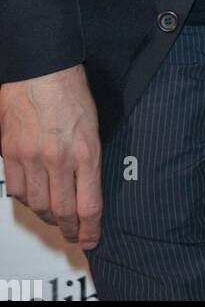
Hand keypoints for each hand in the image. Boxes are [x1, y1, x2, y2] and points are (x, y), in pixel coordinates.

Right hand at [0, 64, 101, 247]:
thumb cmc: (69, 90)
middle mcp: (58, 159)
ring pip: (37, 205)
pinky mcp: (9, 153)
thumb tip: (87, 188)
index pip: (89, 206)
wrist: (40, 68)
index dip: (91, 229)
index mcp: (85, 151)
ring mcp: (30, 158)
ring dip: (47, 216)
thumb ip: (89, 160)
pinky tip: (33, 196)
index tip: (92, 237)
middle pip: (62, 211)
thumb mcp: (93, 126)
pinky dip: (25, 198)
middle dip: (70, 229)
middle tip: (74, 233)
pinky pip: (16, 190)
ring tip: (55, 216)